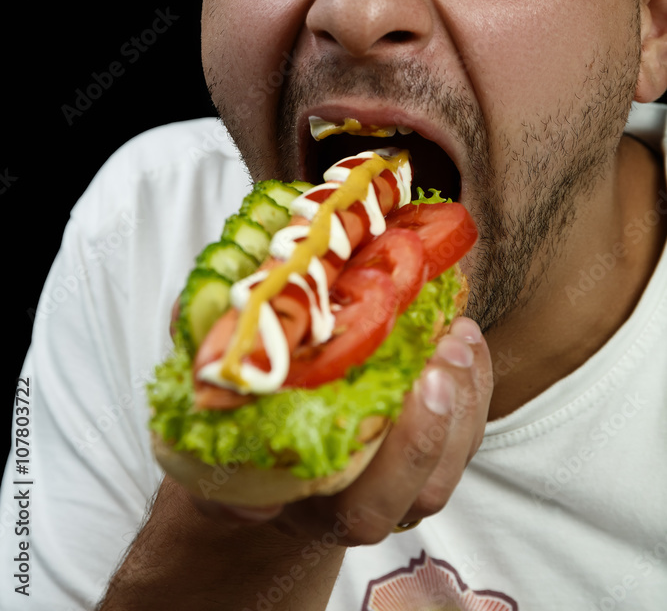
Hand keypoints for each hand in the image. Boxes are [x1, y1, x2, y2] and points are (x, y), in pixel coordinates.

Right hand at [190, 316, 491, 545]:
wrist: (263, 456)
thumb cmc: (240, 426)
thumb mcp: (211, 405)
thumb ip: (209, 368)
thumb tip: (207, 325)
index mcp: (307, 500)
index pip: (361, 503)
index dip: (399, 454)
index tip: (415, 385)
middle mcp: (358, 504)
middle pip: (420, 491)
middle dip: (441, 423)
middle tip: (442, 356)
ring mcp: (396, 484)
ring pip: (451, 464)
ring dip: (466, 400)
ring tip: (458, 337)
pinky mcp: (423, 454)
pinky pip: (465, 435)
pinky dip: (475, 387)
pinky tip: (463, 337)